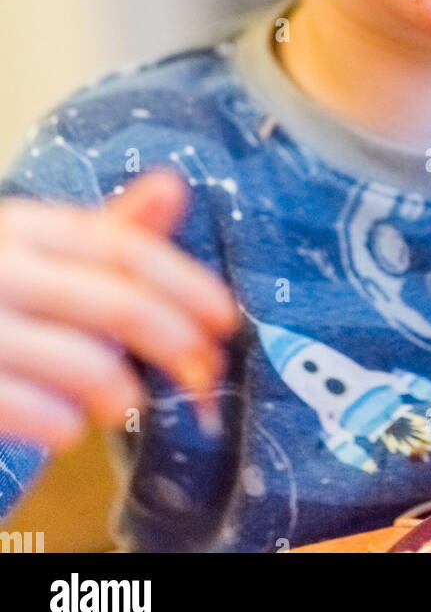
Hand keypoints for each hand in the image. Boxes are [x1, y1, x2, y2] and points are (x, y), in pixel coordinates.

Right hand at [0, 169, 241, 449]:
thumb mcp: (37, 250)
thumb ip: (105, 232)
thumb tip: (175, 184)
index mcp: (24, 224)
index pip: (121, 247)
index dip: (184, 283)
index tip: (226, 319)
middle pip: (114, 301)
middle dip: (174, 341)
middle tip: (205, 375)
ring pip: (75, 360)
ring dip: (119, 389)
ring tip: (127, 404)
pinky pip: (23, 404)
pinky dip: (60, 423)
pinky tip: (70, 427)